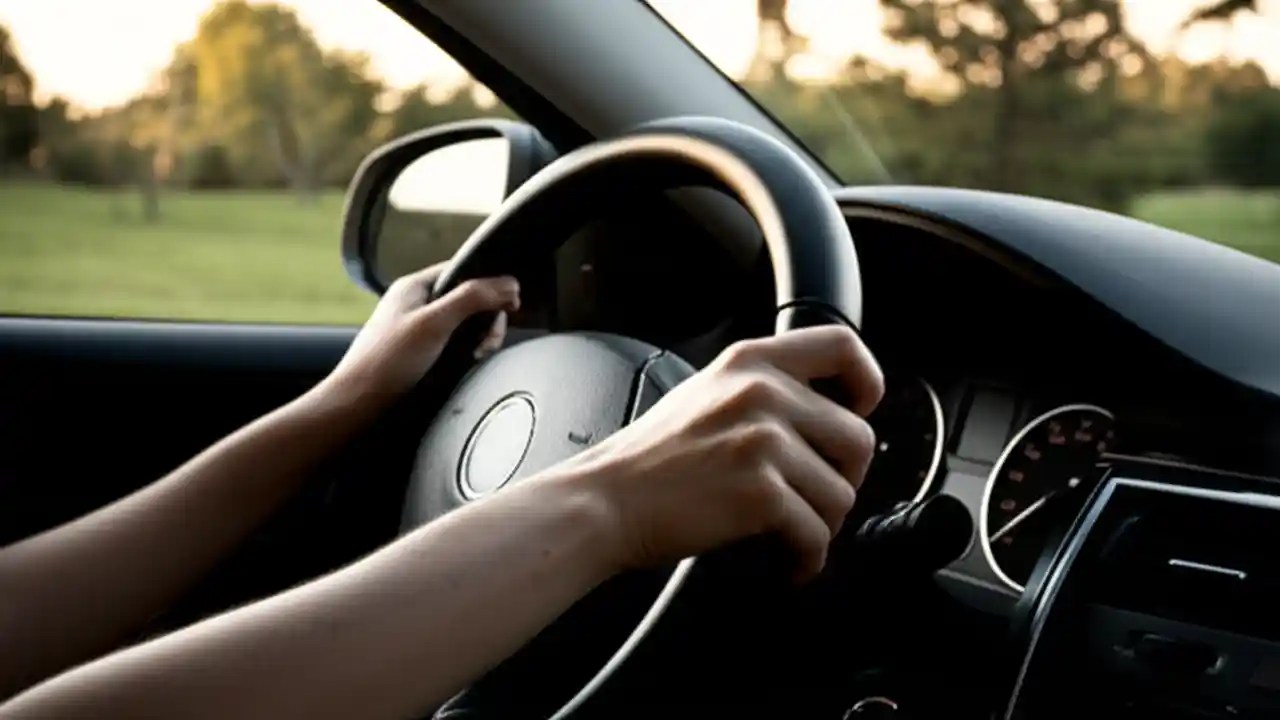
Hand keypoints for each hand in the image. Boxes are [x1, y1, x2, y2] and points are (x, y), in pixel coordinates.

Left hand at [326, 262, 519, 403]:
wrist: (358, 402)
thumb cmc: (389, 360)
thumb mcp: (434, 322)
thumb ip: (471, 298)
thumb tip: (510, 283)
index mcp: (416, 285)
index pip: (464, 269)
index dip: (490, 283)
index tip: (511, 304)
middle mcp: (418, 302)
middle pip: (469, 297)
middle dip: (488, 317)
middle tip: (489, 341)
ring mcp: (421, 327)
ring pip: (466, 322)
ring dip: (481, 336)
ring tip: (479, 354)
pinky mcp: (423, 351)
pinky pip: (457, 342)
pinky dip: (469, 350)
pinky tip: (470, 361)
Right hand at [568, 326, 884, 581]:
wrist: (603, 502)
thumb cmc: (649, 460)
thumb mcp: (706, 394)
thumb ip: (763, 390)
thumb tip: (826, 416)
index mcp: (750, 362)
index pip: (842, 346)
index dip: (866, 382)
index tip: (859, 411)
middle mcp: (762, 393)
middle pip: (858, 438)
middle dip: (842, 480)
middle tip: (811, 501)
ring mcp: (762, 441)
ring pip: (842, 494)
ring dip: (821, 526)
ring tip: (790, 535)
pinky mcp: (760, 492)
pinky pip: (816, 534)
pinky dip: (806, 559)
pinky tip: (786, 561)